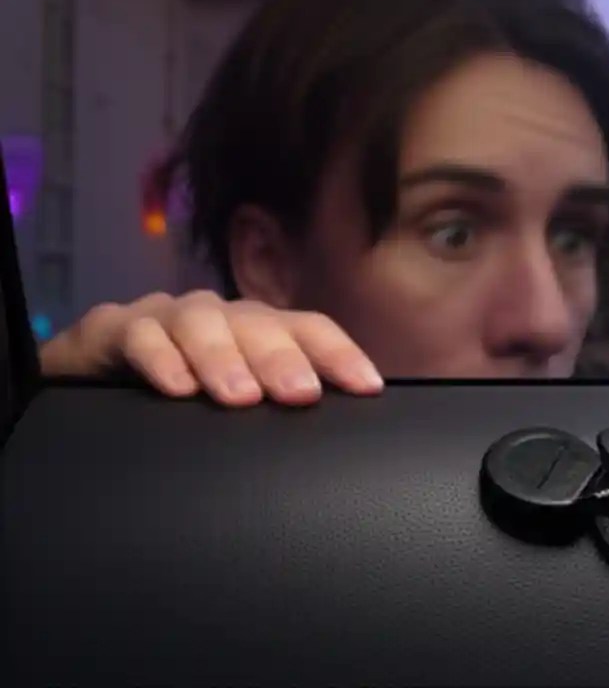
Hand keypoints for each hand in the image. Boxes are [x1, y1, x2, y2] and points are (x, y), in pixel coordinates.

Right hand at [39, 291, 383, 406]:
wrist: (81, 381)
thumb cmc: (177, 397)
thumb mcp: (232, 406)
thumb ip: (276, 414)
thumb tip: (334, 449)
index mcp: (256, 333)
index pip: (308, 329)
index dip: (339, 354)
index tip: (368, 388)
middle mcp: (219, 318)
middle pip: (259, 324)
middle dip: (283, 358)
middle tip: (301, 395)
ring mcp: (167, 317)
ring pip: (202, 322)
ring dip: (224, 358)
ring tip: (241, 397)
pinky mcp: (113, 328)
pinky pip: (139, 335)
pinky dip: (160, 359)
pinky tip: (176, 388)